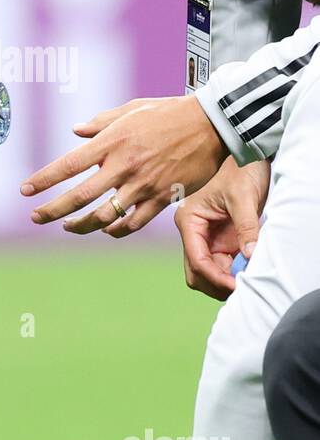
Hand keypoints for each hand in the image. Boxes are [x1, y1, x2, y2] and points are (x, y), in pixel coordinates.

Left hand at [21, 96, 226, 236]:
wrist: (213, 122)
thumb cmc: (170, 112)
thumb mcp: (133, 108)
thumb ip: (101, 122)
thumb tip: (75, 132)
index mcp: (113, 141)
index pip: (68, 165)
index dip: (43, 180)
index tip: (24, 190)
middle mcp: (123, 165)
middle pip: (78, 197)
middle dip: (52, 211)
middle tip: (36, 217)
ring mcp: (142, 185)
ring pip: (102, 217)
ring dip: (81, 226)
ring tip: (68, 227)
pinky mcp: (161, 198)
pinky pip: (132, 224)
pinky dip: (115, 230)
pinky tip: (105, 230)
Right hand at [175, 158, 271, 299]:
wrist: (247, 152)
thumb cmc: (241, 168)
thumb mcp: (244, 197)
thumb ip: (247, 227)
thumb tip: (250, 256)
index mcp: (189, 221)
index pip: (196, 260)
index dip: (215, 277)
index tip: (235, 285)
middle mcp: (192, 233)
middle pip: (196, 272)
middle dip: (216, 283)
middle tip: (240, 288)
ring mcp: (204, 237)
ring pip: (208, 271)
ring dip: (224, 278)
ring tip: (246, 277)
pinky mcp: (217, 238)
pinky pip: (222, 263)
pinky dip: (232, 270)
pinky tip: (246, 268)